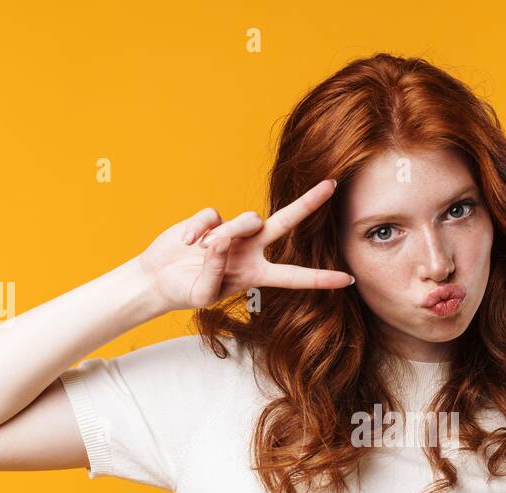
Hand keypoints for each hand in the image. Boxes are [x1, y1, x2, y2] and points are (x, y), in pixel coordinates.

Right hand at [136, 178, 354, 312]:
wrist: (157, 278)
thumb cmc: (183, 291)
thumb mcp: (203, 294)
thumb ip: (216, 272)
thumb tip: (221, 242)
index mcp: (256, 275)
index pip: (294, 277)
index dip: (320, 278)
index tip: (348, 280)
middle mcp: (250, 251)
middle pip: (285, 223)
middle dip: (308, 204)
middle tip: (332, 185)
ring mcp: (233, 233)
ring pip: (245, 220)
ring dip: (227, 234)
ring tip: (202, 251)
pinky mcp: (212, 220)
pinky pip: (212, 216)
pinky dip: (197, 229)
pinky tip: (185, 243)